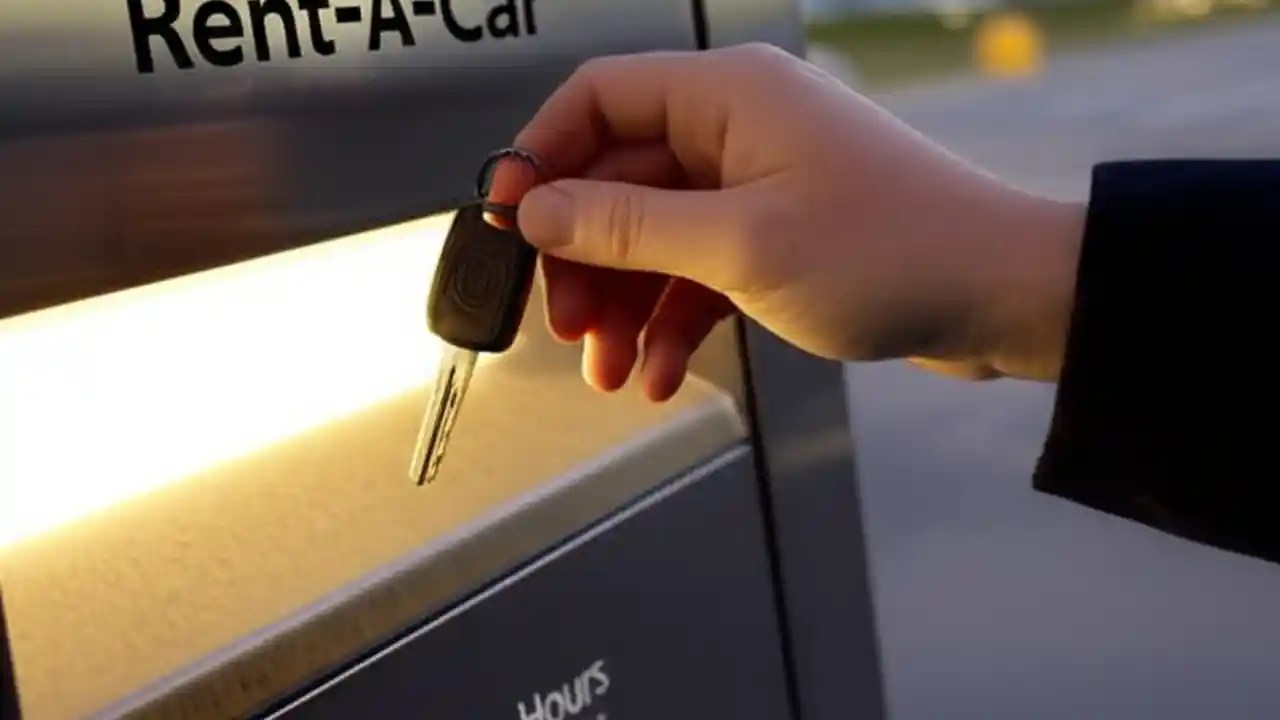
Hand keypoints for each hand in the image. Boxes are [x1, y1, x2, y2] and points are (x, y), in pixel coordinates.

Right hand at [488, 43, 1084, 400]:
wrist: (1005, 298)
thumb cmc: (893, 252)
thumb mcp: (739, 245)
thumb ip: (627, 225)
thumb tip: (537, 210)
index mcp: (727, 96)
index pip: (598, 99)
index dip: (541, 158)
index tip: (506, 225)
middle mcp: (738, 128)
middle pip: (620, 180)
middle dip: (586, 260)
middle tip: (566, 328)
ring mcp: (759, 184)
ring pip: (657, 237)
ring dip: (627, 307)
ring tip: (611, 375)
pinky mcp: (779, 235)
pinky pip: (701, 270)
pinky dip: (677, 321)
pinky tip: (663, 375)